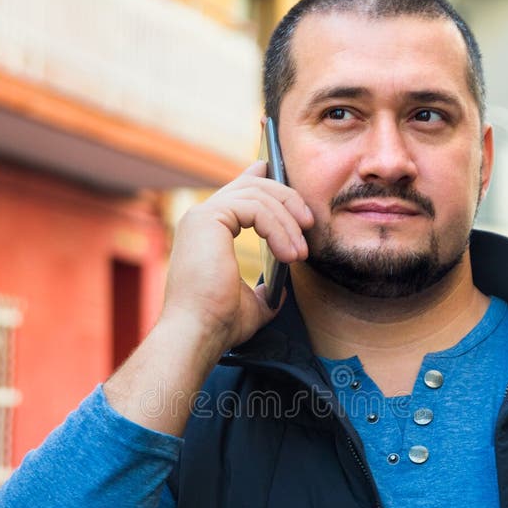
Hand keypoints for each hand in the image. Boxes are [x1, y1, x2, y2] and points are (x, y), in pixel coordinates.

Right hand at [163, 160, 312, 354]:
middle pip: (252, 186)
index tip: (280, 173)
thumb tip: (282, 286)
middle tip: (309, 223)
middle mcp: (201, 218)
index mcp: (207, 232)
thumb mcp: (253, 304)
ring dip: (288, 221)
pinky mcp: (208, 218)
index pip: (237, 192)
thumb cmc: (219, 324)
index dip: (260, 177)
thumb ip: (265, 289)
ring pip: (258, 195)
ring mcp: (202, 215)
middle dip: (287, 199)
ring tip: (300, 252)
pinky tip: (289, 253)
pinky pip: (255, 207)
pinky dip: (278, 228)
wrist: (198, 334)